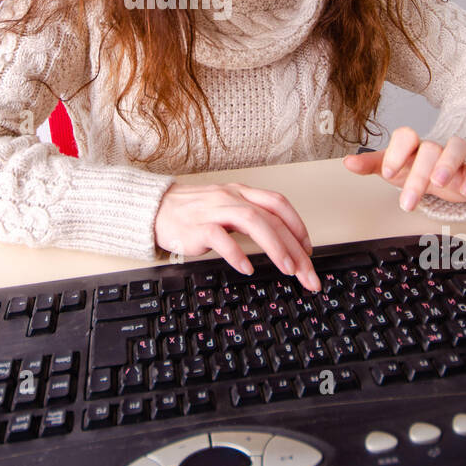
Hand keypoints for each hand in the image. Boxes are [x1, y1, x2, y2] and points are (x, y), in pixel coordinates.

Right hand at [154, 181, 320, 290]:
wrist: (156, 210)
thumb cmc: (193, 213)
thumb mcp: (226, 209)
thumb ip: (251, 219)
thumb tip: (280, 242)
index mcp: (241, 193)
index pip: (278, 204)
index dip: (298, 226)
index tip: (309, 250)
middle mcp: (232, 198)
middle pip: (272, 218)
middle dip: (295, 247)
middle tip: (307, 272)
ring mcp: (215, 210)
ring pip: (252, 221)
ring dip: (275, 246)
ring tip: (287, 268)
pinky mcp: (197, 226)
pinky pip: (220, 237)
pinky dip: (236, 254)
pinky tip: (247, 268)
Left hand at [342, 127, 465, 210]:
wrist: (442, 174)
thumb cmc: (413, 168)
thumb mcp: (392, 168)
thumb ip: (371, 164)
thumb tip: (348, 162)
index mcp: (412, 145)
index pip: (406, 136)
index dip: (397, 152)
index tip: (387, 173)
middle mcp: (434, 147)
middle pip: (429, 150)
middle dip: (418, 176)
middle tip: (407, 201)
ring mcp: (455, 155)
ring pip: (457, 148)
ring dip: (448, 164)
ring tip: (439, 183)